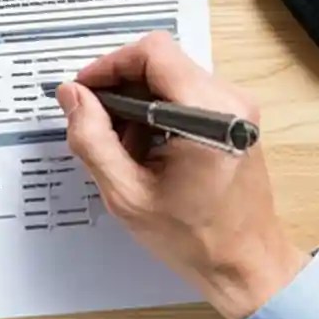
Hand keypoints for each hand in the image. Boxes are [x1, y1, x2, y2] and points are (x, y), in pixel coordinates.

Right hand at [56, 32, 306, 318]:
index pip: (153, 53)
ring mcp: (237, 107)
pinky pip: (185, 96)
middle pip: (160, 63)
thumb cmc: (196, 239)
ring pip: (170, 78)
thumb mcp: (127, 194)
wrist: (247, 265)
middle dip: (120, 89)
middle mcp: (231, 100)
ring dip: (137, 105)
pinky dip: (157, 114)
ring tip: (123, 149)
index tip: (84, 91)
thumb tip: (72, 96)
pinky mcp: (235, 118)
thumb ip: (93, 139)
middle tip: (96, 127)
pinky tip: (146, 152)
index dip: (110, 65)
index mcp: (210, 114)